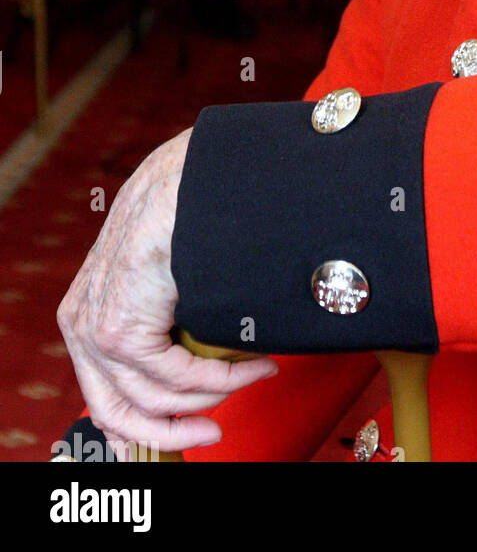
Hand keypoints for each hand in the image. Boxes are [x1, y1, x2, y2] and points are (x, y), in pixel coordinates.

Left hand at [57, 128, 278, 454]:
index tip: (181, 437)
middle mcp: (81, 324)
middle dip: (174, 430)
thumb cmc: (193, 204)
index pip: (103, 391)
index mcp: (88, 308)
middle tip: (217, 434)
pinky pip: (176, 377)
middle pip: (118, 412)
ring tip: (260, 373)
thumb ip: (168, 309)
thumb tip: (200, 352)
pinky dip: (222, 379)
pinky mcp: (119, 331)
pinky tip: (255, 364)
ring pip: (154, 399)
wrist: (197, 174)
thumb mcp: (168, 262)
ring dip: (216, 395)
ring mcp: (96, 330)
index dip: (139, 426)